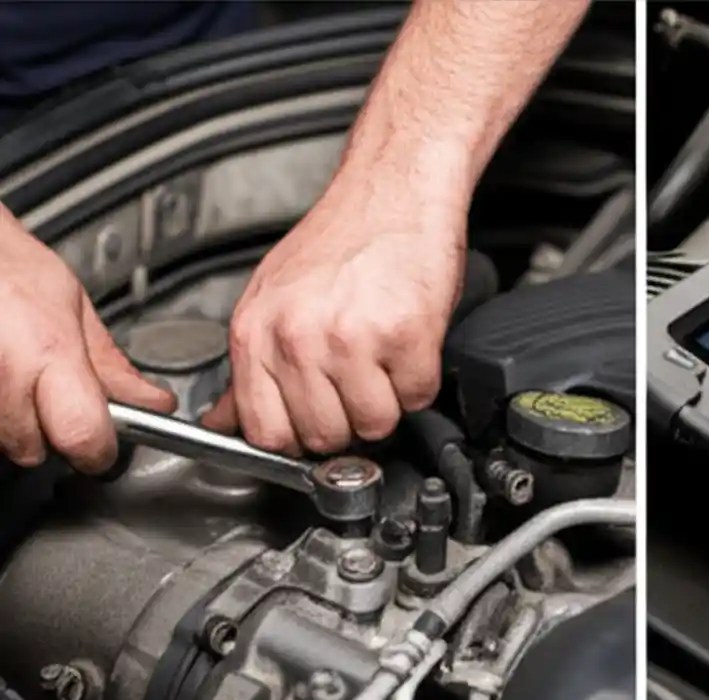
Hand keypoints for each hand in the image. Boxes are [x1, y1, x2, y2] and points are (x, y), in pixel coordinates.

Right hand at [0, 210, 174, 471]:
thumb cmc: (3, 263)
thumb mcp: (71, 302)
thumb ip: (110, 363)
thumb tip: (151, 401)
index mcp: (46, 351)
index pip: (82, 435)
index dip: (97, 448)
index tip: (104, 444)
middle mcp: (1, 376)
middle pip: (35, 449)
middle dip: (51, 432)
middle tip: (53, 393)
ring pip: (4, 442)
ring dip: (16, 422)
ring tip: (17, 374)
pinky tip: (0, 376)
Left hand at [201, 178, 464, 454]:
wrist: (394, 189)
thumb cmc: (342, 236)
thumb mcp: (272, 296)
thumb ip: (251, 364)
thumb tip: (225, 421)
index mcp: (256, 330)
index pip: (264, 432)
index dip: (297, 438)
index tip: (313, 427)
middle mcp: (298, 337)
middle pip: (324, 436)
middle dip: (347, 419)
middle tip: (358, 381)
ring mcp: (352, 338)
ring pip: (374, 424)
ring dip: (388, 402)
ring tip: (383, 359)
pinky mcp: (405, 334)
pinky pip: (417, 395)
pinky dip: (420, 378)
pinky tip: (408, 344)